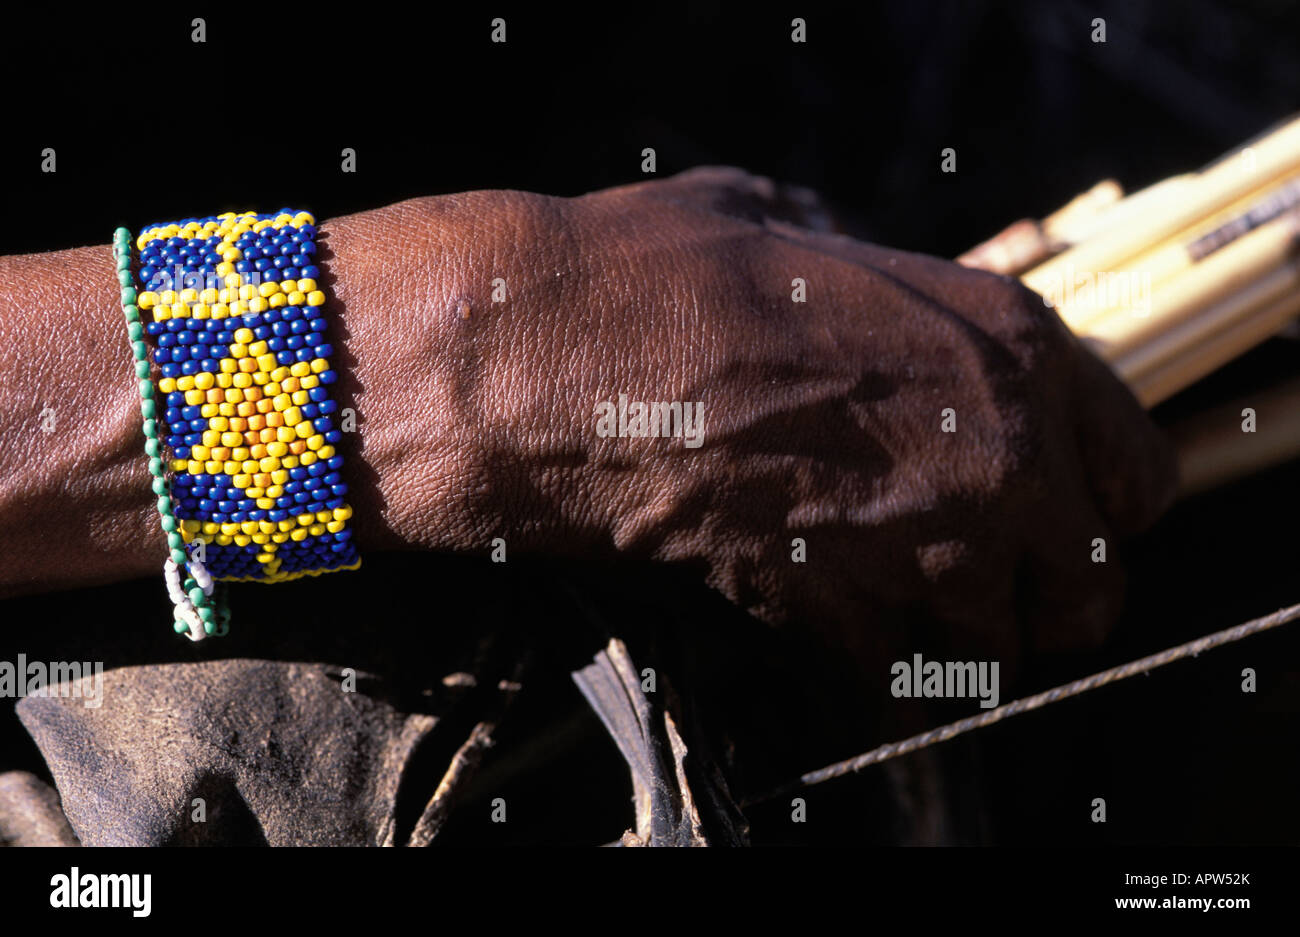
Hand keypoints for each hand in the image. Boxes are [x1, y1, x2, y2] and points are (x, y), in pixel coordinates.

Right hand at [326, 168, 1177, 671]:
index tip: (1055, 515)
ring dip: (951, 635)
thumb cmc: (673, 270)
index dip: (1098, 503)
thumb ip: (867, 266)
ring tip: (892, 600)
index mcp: (1016, 348)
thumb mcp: (792, 222)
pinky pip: (886, 669)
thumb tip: (856, 270)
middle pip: (1088, 594)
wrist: (566, 360)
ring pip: (996, 650)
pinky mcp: (838, 612)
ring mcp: (926, 547)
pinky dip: (862, 655)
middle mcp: (1002, 459)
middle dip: (1037, 596)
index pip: (1142, 477)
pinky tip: (816, 607)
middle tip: (979, 580)